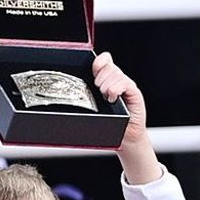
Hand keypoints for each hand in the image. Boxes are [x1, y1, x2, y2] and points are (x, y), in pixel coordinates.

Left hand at [92, 52, 158, 184]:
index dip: (98, 61)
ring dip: (107, 83)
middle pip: (109, 66)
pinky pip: (126, 83)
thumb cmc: (107, 125)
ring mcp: (126, 86)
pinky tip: (112, 97)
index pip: (105, 61)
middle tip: (97, 89)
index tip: (92, 70)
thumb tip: (64, 92)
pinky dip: (117, 88)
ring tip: (105, 96)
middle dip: (100, 75)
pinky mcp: (134, 93)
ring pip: (116, 73)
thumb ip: (82, 98)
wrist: (124, 139)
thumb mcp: (92, 110)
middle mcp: (117, 81)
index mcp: (107, 81)